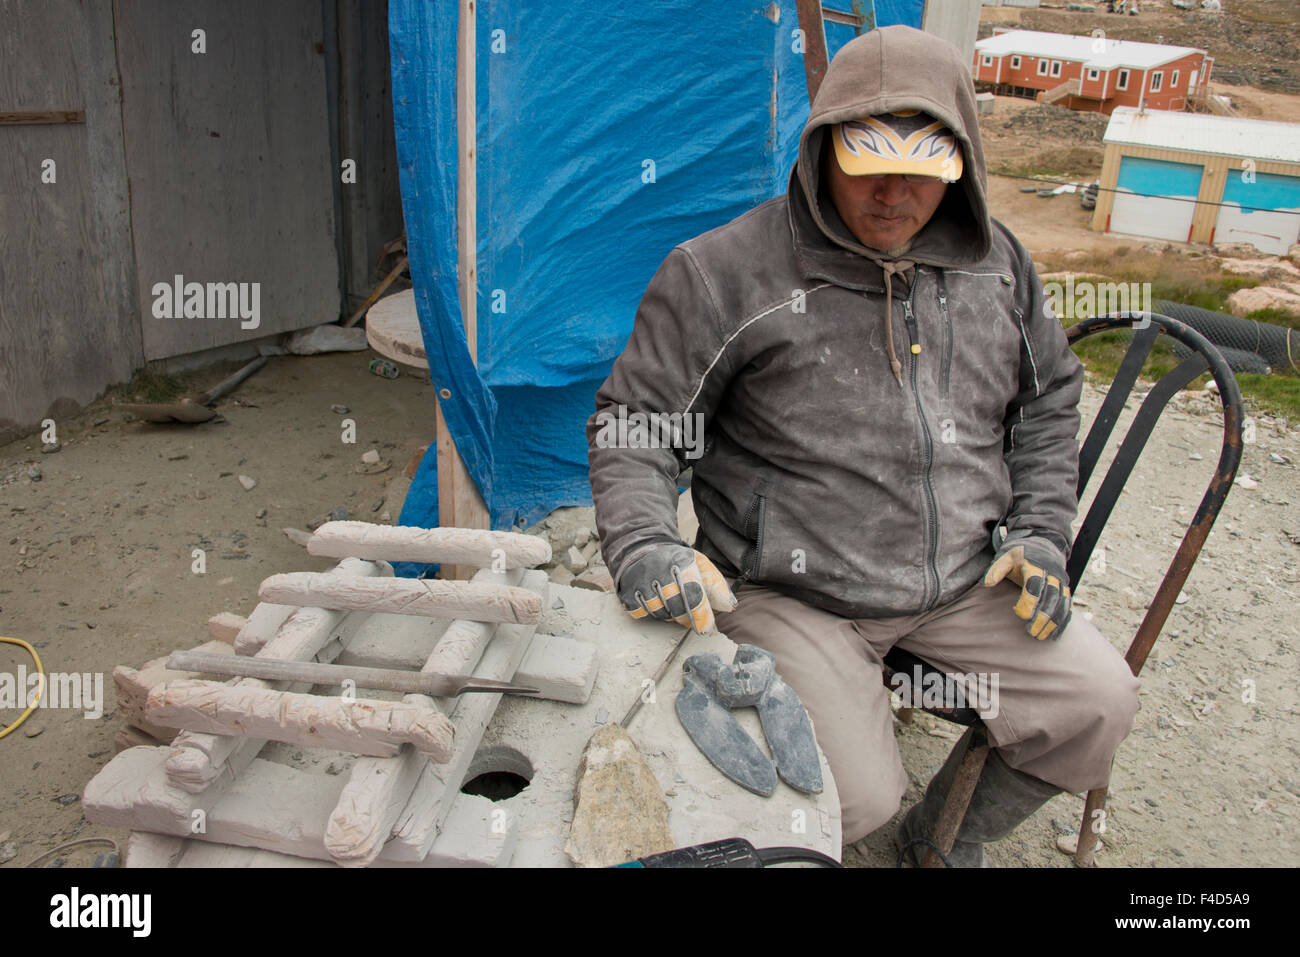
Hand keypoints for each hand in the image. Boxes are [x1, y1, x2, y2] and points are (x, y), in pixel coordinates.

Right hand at [617, 544, 737, 633]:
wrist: (640, 548)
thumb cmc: (675, 560)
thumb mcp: (699, 564)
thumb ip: (716, 584)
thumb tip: (730, 607)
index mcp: (681, 563)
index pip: (694, 594)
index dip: (701, 615)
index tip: (706, 628)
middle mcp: (660, 572)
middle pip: (677, 608)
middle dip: (687, 618)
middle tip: (693, 620)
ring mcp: (641, 582)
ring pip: (660, 613)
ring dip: (670, 615)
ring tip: (672, 604)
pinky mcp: (628, 592)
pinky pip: (642, 613)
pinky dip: (651, 613)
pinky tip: (656, 602)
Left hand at [983, 536, 1071, 639]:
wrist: (1042, 541)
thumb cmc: (1019, 554)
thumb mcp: (1005, 556)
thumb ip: (996, 570)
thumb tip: (986, 584)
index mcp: (1035, 566)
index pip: (1035, 584)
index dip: (1029, 600)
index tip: (1019, 614)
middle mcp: (1051, 574)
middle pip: (1051, 597)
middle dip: (1042, 616)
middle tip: (1031, 632)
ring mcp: (1061, 582)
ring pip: (1062, 604)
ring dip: (1053, 622)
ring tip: (1041, 637)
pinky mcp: (1065, 589)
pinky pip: (1067, 607)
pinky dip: (1062, 622)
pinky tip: (1054, 636)